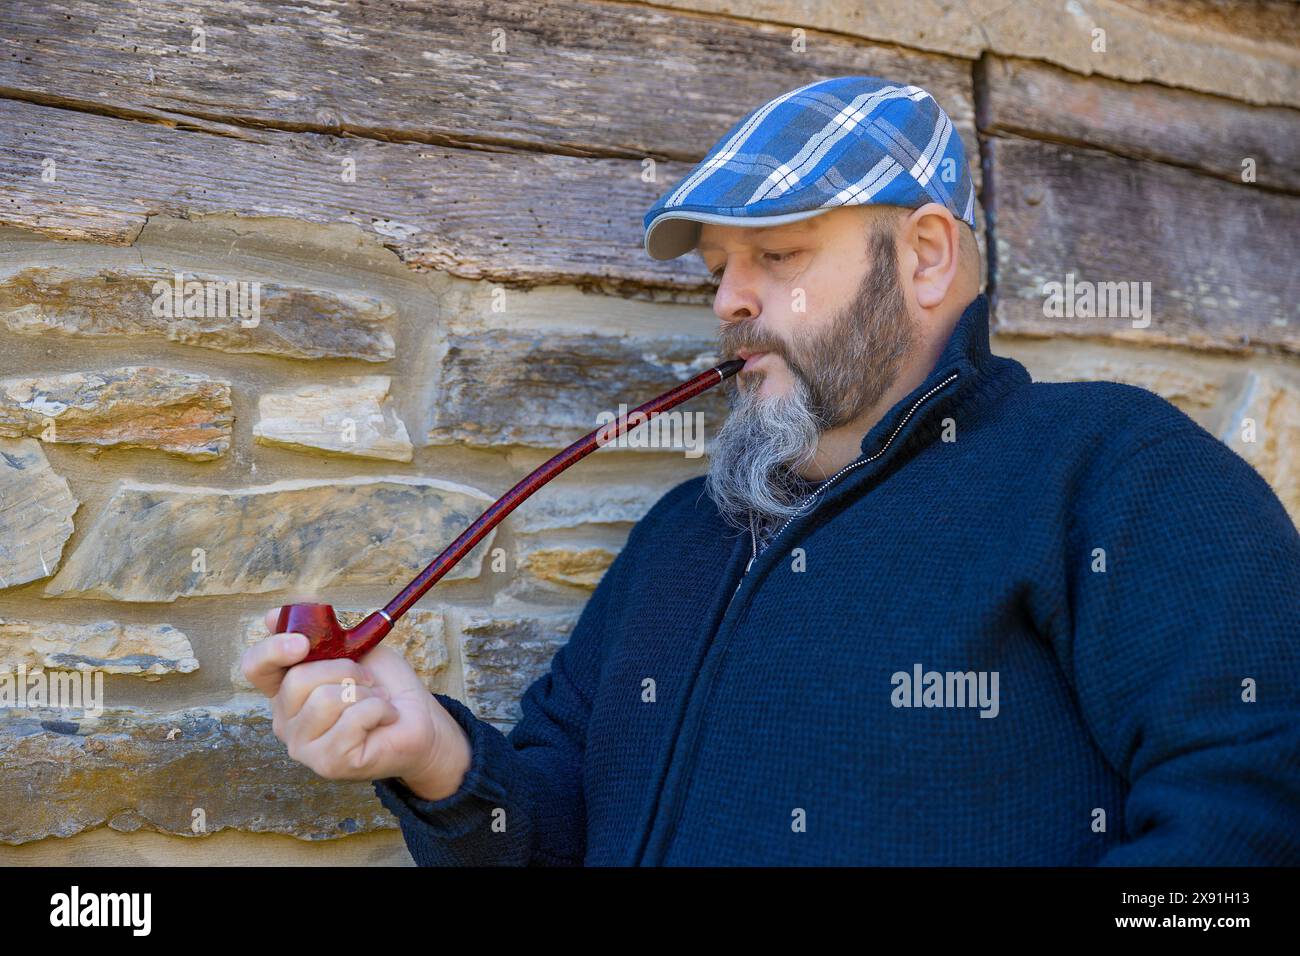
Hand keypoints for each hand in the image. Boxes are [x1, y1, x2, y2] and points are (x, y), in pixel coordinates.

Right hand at [240, 607, 471, 799]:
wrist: (421, 718)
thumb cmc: (385, 684)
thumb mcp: (352, 646)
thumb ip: (315, 631)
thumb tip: (272, 614)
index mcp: (285, 690)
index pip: (255, 667)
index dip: (273, 649)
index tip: (302, 642)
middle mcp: (285, 721)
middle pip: (298, 680)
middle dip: (344, 669)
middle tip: (368, 679)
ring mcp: (303, 747)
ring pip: (325, 699)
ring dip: (365, 692)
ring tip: (377, 701)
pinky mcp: (328, 763)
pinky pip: (352, 720)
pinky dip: (378, 709)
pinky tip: (384, 719)